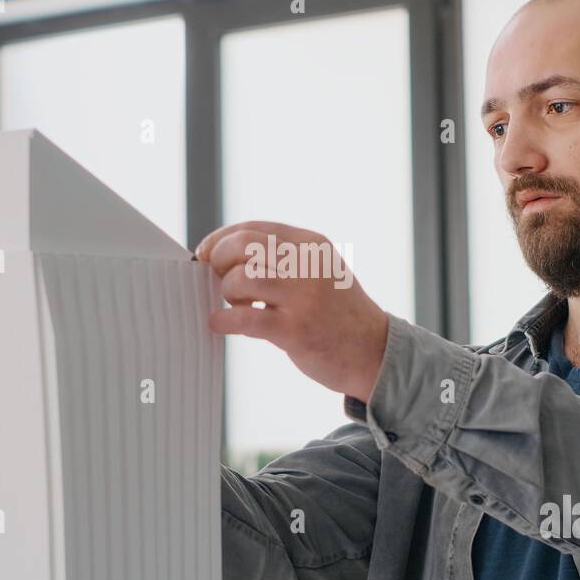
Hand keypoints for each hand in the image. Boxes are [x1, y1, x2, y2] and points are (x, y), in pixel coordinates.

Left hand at [195, 221, 388, 402]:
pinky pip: (244, 318)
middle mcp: (308, 264)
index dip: (222, 238)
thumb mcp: (320, 270)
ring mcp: (303, 297)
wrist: (373, 351)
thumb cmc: (337, 313)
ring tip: (236, 303)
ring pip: (242, 278)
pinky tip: (220, 323)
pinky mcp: (295, 330)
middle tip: (219, 277)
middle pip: (244, 245)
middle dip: (220, 259)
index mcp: (312, 244)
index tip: (207, 251)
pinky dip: (223, 320)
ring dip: (228, 292)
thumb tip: (226, 253)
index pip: (254, 228)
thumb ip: (284, 258)